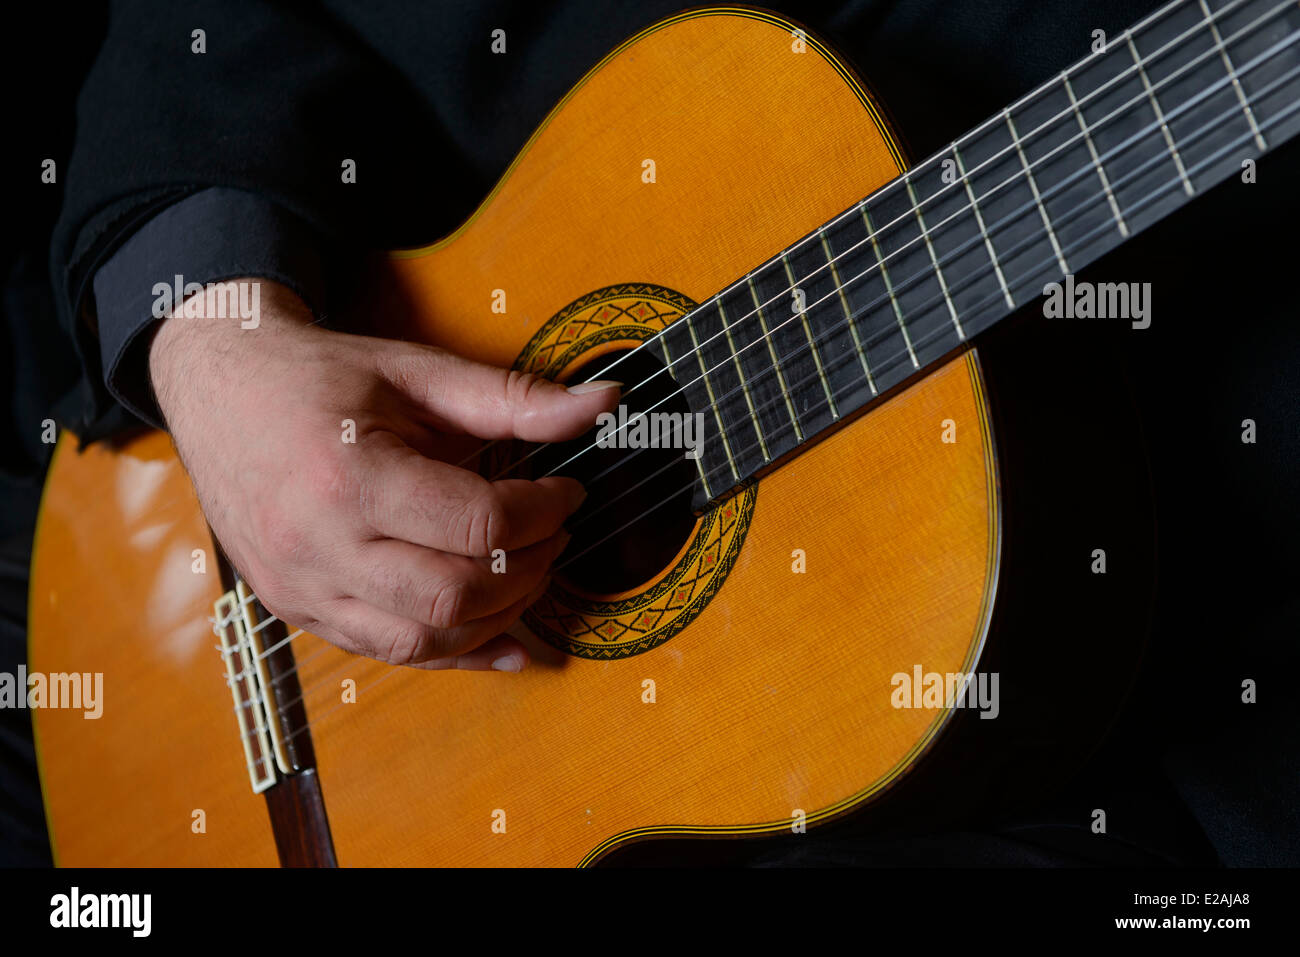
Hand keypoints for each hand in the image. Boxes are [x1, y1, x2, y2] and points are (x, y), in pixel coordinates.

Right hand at [148, 278, 619, 669]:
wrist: (218, 390)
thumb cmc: (317, 376)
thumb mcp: (417, 373)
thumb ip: (513, 399)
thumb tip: (601, 404)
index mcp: (349, 475)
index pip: (478, 527)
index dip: (543, 514)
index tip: (566, 493)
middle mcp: (318, 545)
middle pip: (455, 596)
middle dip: (528, 570)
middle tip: (553, 535)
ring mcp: (302, 588)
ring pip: (424, 641)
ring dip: (496, 617)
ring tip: (525, 571)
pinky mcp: (298, 610)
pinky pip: (389, 655)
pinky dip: (454, 655)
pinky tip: (504, 643)